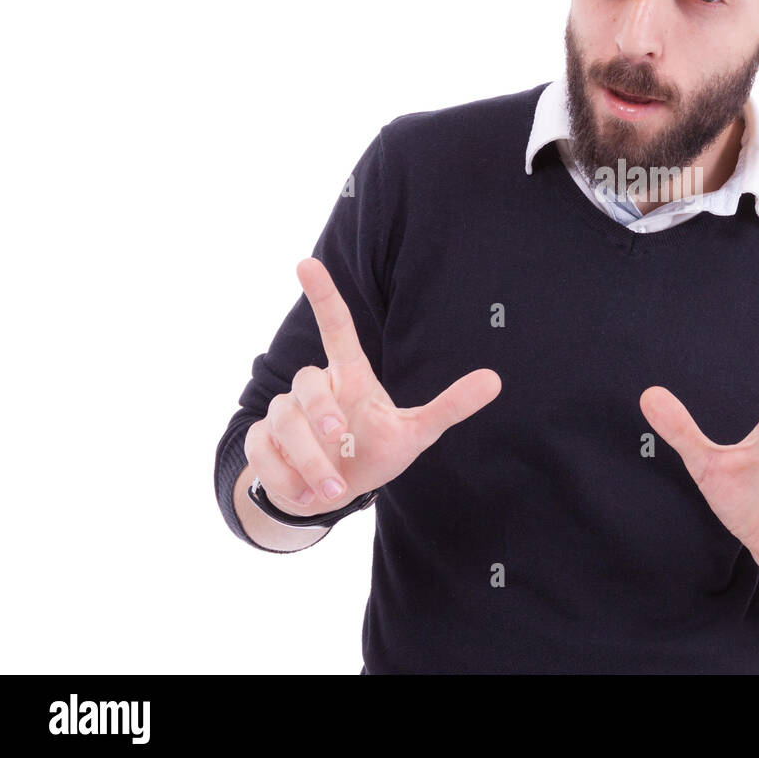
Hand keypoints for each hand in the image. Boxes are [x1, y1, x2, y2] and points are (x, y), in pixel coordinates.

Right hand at [244, 257, 501, 516]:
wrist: (333, 493)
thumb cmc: (375, 451)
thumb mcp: (416, 432)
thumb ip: (451, 406)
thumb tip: (496, 379)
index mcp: (350, 377)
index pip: (336, 328)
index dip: (323, 295)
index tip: (306, 262)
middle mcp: (315, 389)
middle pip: (304, 381)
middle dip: (320, 411)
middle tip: (340, 436)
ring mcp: (285, 414)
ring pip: (283, 421)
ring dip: (308, 460)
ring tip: (332, 490)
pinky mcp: (263, 442)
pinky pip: (263, 452)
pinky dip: (285, 477)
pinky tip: (307, 494)